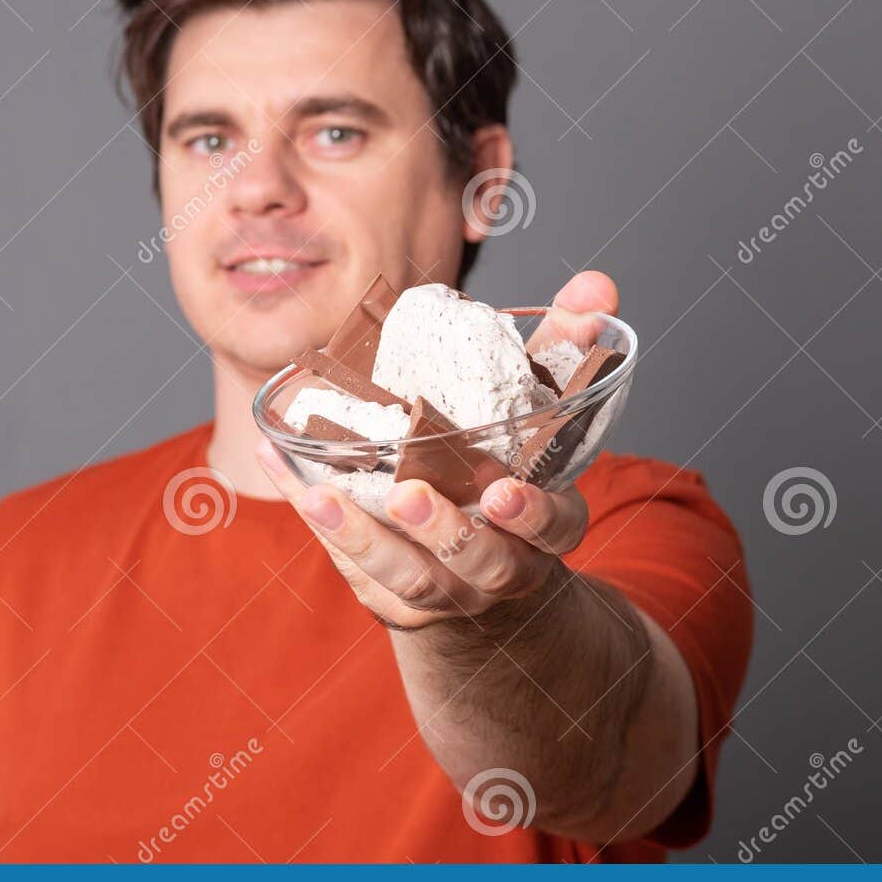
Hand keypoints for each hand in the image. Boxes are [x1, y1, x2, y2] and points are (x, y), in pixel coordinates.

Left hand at [255, 271, 619, 628]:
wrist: (485, 579)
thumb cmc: (512, 471)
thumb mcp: (546, 417)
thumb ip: (570, 350)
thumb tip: (595, 284)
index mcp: (547, 526)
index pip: (554, 527)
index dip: (534, 514)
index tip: (505, 491)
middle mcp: (502, 568)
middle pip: (480, 561)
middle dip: (444, 529)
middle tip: (407, 492)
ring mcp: (447, 591)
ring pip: (411, 577)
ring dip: (363, 538)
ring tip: (321, 497)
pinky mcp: (395, 598)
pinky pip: (355, 568)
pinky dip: (319, 523)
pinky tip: (285, 471)